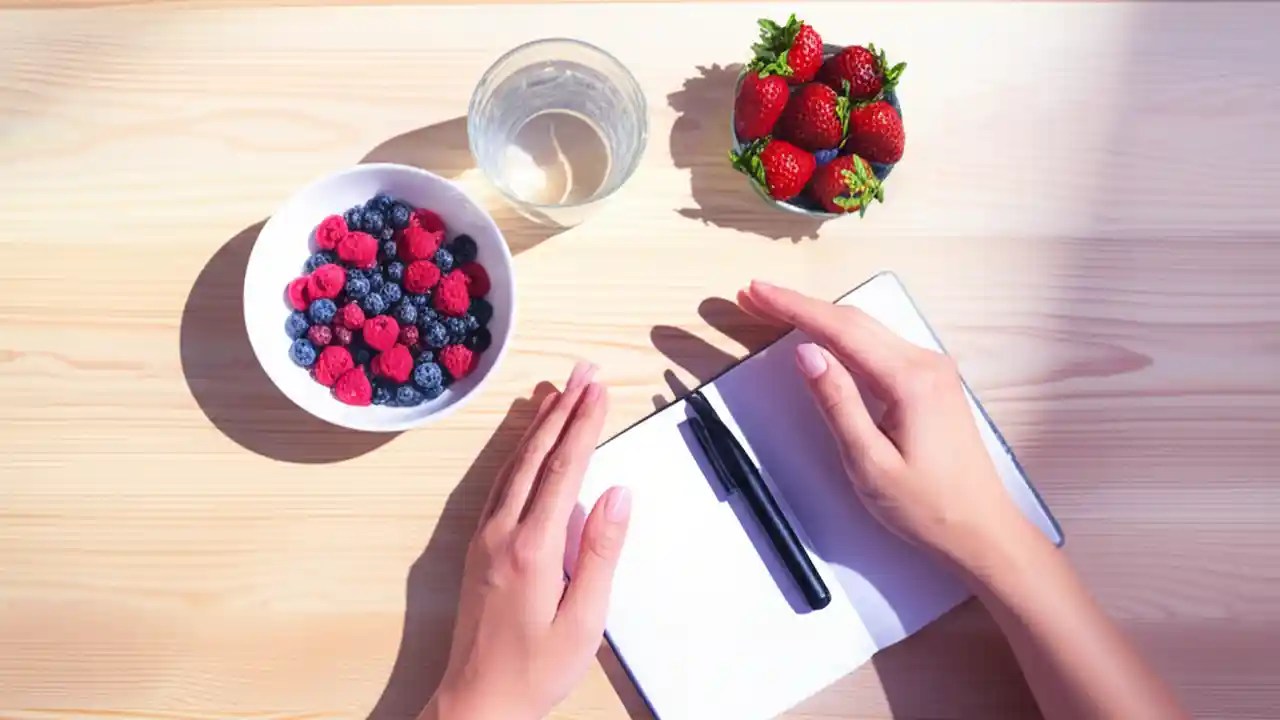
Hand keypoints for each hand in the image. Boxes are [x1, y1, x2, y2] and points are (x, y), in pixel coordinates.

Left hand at [422, 363, 631, 719]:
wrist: (477, 702)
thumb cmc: (535, 669)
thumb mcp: (584, 619)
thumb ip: (601, 552)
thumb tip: (619, 495)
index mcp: (532, 547)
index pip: (565, 469)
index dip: (584, 424)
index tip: (599, 388)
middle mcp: (502, 531)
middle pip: (536, 454)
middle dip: (563, 408)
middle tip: (583, 370)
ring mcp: (485, 536)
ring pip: (514, 464)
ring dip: (538, 424)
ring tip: (559, 390)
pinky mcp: (479, 546)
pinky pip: (500, 483)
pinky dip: (518, 452)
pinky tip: (528, 440)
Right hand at [738, 281, 1032, 572]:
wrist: (980, 529)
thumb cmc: (928, 507)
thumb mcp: (869, 463)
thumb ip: (837, 403)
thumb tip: (806, 354)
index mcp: (910, 380)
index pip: (840, 329)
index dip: (793, 307)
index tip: (757, 291)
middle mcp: (925, 363)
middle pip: (852, 320)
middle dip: (799, 306)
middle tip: (755, 297)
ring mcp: (932, 370)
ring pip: (865, 329)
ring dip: (820, 317)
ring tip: (777, 309)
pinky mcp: (931, 382)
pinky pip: (879, 345)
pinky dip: (842, 335)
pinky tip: (821, 335)